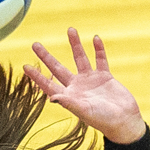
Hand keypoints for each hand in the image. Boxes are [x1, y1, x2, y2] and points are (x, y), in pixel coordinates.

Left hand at [24, 28, 145, 143]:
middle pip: (58, 68)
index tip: (25, 66)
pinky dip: (99, 49)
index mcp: (69, 96)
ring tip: (70, 29)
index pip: (48, 84)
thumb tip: (52, 97)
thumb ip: (69, 103)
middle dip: (46, 56)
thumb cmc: (103, 120)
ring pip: (80, 58)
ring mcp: (91, 80)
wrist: (124, 121)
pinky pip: (101, 59)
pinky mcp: (105, 77)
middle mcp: (77, 87)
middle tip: (35, 44)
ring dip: (75, 44)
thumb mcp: (84, 111)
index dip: (36, 76)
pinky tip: (95, 38)